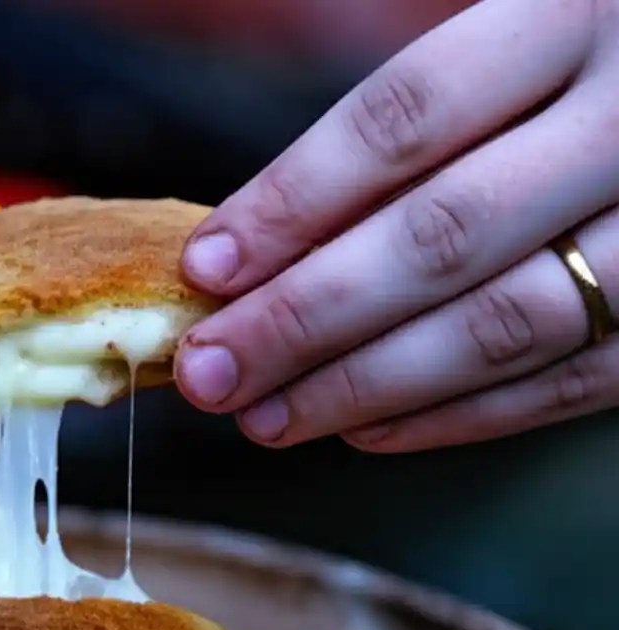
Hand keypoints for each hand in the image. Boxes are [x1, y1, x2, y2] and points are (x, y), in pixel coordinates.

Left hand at [175, 0, 618, 452]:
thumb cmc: (581, 58)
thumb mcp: (514, 32)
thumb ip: (410, 126)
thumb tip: (255, 249)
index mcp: (572, 15)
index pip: (406, 117)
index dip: (294, 200)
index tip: (206, 267)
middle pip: (443, 236)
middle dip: (304, 319)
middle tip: (209, 373)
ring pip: (506, 324)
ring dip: (365, 385)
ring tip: (265, 417)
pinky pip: (572, 381)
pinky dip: (461, 415)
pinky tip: (366, 429)